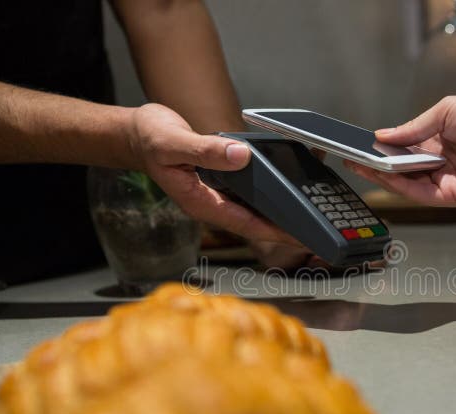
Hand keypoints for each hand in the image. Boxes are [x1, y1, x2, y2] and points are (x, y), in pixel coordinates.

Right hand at [127, 103, 300, 246]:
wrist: (137, 133)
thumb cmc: (149, 140)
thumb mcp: (172, 143)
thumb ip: (205, 151)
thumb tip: (242, 156)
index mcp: (202, 203)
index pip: (246, 224)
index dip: (275, 232)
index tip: (301, 238)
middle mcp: (214, 202)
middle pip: (256, 221)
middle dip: (286, 227)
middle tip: (318, 230)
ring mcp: (219, 193)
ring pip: (256, 206)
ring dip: (282, 206)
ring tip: (314, 207)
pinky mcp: (223, 180)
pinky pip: (252, 186)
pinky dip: (272, 183)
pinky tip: (291, 175)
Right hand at [344, 95, 455, 206]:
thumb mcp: (445, 113)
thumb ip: (413, 128)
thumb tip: (384, 134)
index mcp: (439, 143)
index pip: (403, 151)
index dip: (382, 151)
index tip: (361, 147)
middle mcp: (441, 164)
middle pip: (402, 170)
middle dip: (376, 166)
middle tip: (353, 160)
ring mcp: (448, 181)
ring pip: (408, 184)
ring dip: (384, 177)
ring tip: (363, 166)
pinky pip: (423, 193)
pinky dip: (403, 185)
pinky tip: (387, 175)